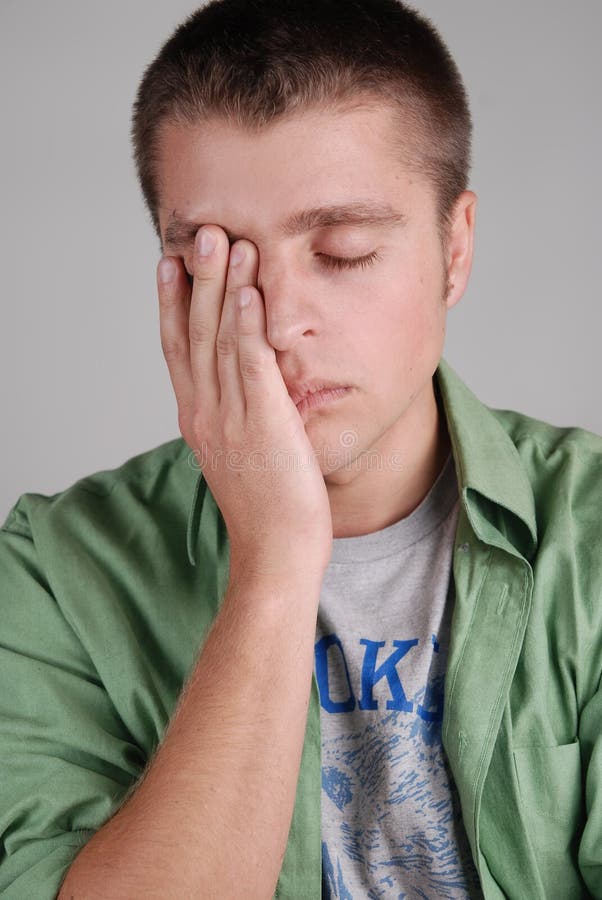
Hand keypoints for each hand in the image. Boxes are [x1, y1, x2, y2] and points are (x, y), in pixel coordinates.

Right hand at [157, 226, 332, 583]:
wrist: (276, 553)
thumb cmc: (266, 509)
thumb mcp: (239, 456)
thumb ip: (234, 419)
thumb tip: (240, 395)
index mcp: (197, 419)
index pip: (178, 350)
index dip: (172, 304)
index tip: (171, 264)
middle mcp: (206, 412)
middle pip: (194, 334)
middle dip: (195, 280)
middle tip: (198, 233)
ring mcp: (231, 417)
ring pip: (219, 339)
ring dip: (222, 287)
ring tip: (226, 241)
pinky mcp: (263, 422)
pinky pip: (252, 363)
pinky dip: (247, 323)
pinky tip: (250, 289)